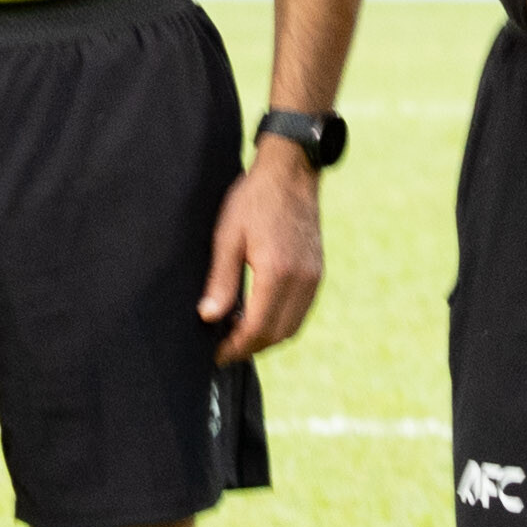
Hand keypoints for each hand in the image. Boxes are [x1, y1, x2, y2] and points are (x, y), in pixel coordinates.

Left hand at [196, 137, 324, 364]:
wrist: (291, 171)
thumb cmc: (254, 199)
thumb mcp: (227, 236)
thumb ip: (220, 280)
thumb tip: (209, 318)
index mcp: (277, 272)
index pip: (257, 328)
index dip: (235, 346)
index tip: (216, 354)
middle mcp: (301, 280)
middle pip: (277, 334)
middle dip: (250, 347)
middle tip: (224, 349)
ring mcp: (313, 277)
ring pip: (292, 327)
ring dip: (266, 338)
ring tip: (238, 335)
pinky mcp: (317, 272)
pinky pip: (300, 311)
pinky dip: (280, 323)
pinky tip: (259, 315)